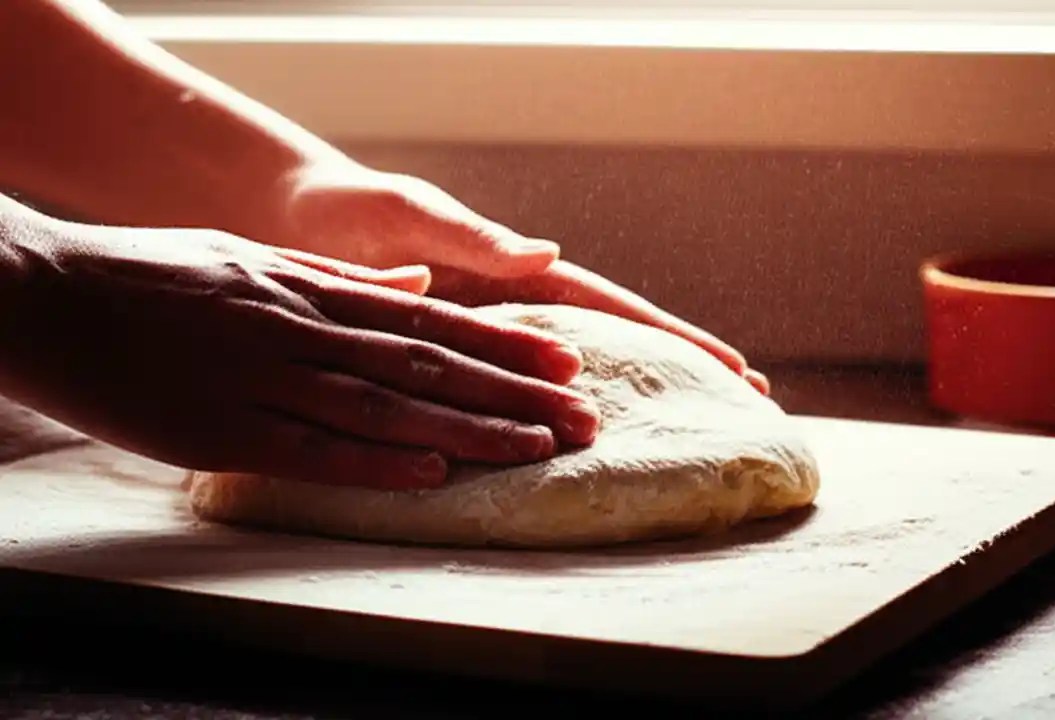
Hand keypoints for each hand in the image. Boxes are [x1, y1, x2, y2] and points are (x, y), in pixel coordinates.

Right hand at [0, 217, 600, 490]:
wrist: (45, 290)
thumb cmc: (150, 276)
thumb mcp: (252, 259)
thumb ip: (339, 279)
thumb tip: (415, 286)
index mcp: (310, 289)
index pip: (429, 320)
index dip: (504, 343)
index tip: (566, 361)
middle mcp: (300, 329)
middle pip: (427, 363)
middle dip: (512, 390)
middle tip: (583, 414)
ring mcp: (261, 378)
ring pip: (384, 405)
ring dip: (468, 426)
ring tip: (538, 447)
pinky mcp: (217, 428)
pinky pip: (308, 448)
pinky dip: (374, 460)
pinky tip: (433, 470)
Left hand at [273, 162, 769, 393]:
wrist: (293, 224)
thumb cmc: (353, 209)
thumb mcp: (410, 214)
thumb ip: (471, 237)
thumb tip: (545, 255)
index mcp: (517, 274)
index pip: (612, 307)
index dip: (673, 337)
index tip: (732, 364)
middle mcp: (513, 311)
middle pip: (611, 344)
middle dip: (677, 371)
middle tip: (745, 405)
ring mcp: (487, 343)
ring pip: (568, 382)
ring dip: (628, 403)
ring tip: (691, 434)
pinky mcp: (450, 366)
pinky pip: (509, 402)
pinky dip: (548, 425)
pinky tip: (579, 455)